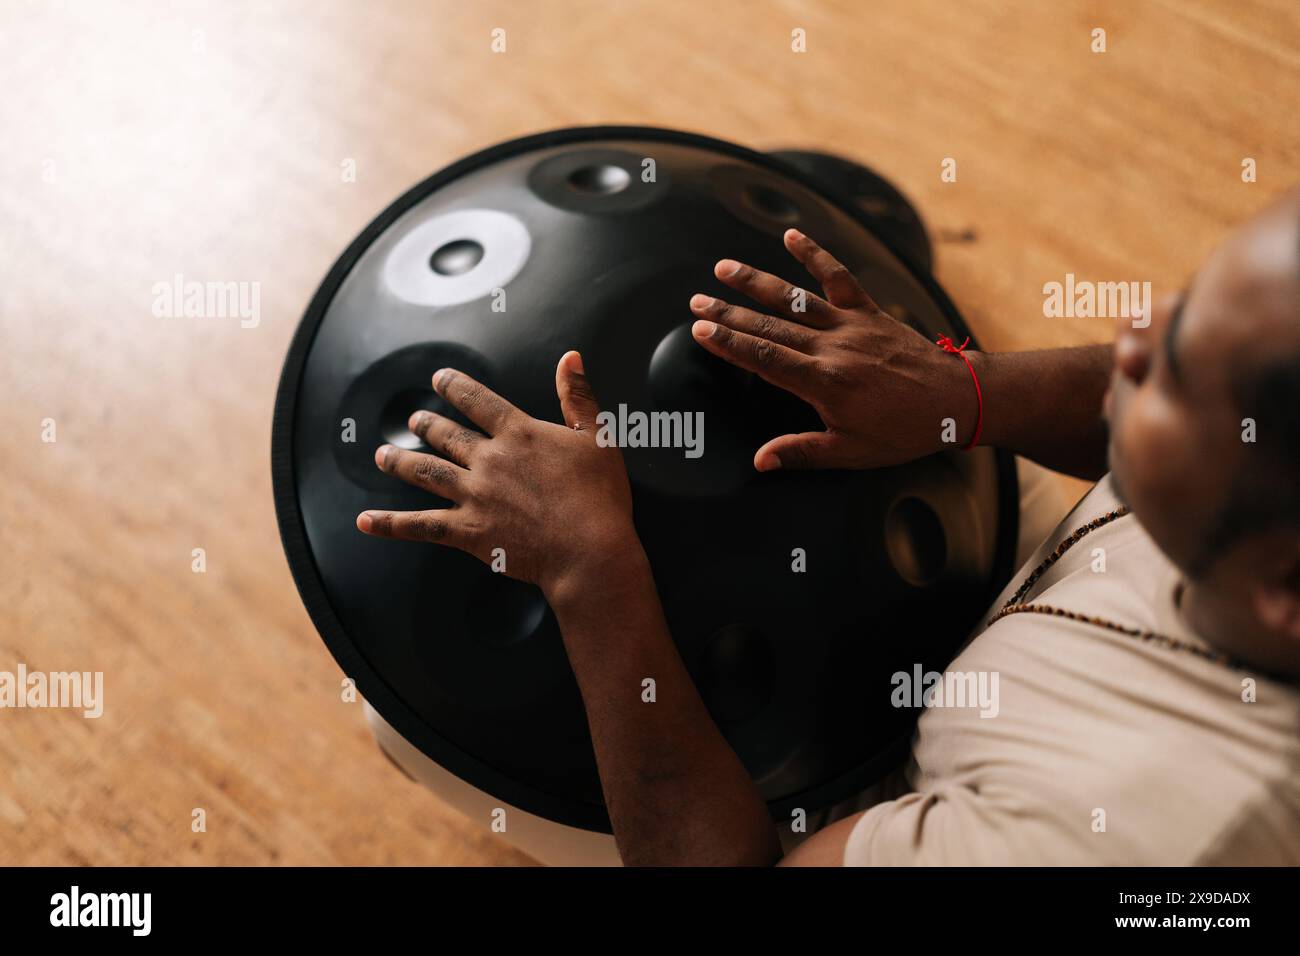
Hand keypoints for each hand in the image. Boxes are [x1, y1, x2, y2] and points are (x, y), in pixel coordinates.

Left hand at [356, 352, 640, 600]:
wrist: (589, 551)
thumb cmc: (599, 498)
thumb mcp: (596, 438)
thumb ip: (578, 396)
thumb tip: (571, 359)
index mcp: (518, 434)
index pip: (478, 401)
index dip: (455, 387)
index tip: (439, 379)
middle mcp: (489, 461)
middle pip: (446, 436)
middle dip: (427, 426)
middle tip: (414, 421)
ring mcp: (474, 496)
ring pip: (426, 473)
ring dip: (401, 463)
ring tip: (384, 455)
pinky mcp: (468, 532)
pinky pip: (420, 527)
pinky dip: (390, 524)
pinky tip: (366, 521)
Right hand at [689, 228, 977, 470]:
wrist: (957, 401)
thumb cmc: (905, 432)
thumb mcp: (851, 452)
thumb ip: (802, 451)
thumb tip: (760, 460)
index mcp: (826, 383)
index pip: (766, 360)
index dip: (730, 344)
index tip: (700, 331)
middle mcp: (835, 348)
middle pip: (770, 327)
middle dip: (729, 313)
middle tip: (696, 302)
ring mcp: (852, 325)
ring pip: (795, 300)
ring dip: (757, 281)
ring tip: (723, 268)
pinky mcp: (870, 312)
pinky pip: (838, 277)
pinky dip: (815, 255)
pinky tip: (791, 236)